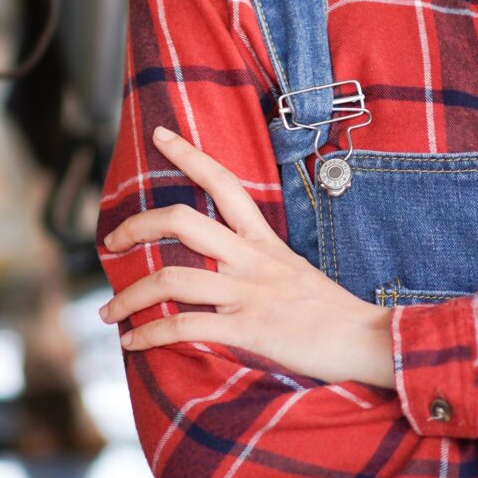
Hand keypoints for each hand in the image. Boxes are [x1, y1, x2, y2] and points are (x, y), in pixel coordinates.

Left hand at [100, 126, 395, 388]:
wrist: (369, 340)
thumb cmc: (332, 313)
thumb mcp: (296, 273)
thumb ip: (261, 265)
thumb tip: (228, 270)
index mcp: (265, 241)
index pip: (224, 183)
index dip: (189, 154)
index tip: (159, 135)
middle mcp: (252, 259)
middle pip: (182, 221)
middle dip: (137, 226)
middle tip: (111, 241)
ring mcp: (249, 292)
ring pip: (172, 278)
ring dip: (130, 296)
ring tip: (109, 312)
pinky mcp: (248, 328)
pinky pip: (185, 326)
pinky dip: (151, 333)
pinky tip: (134, 342)